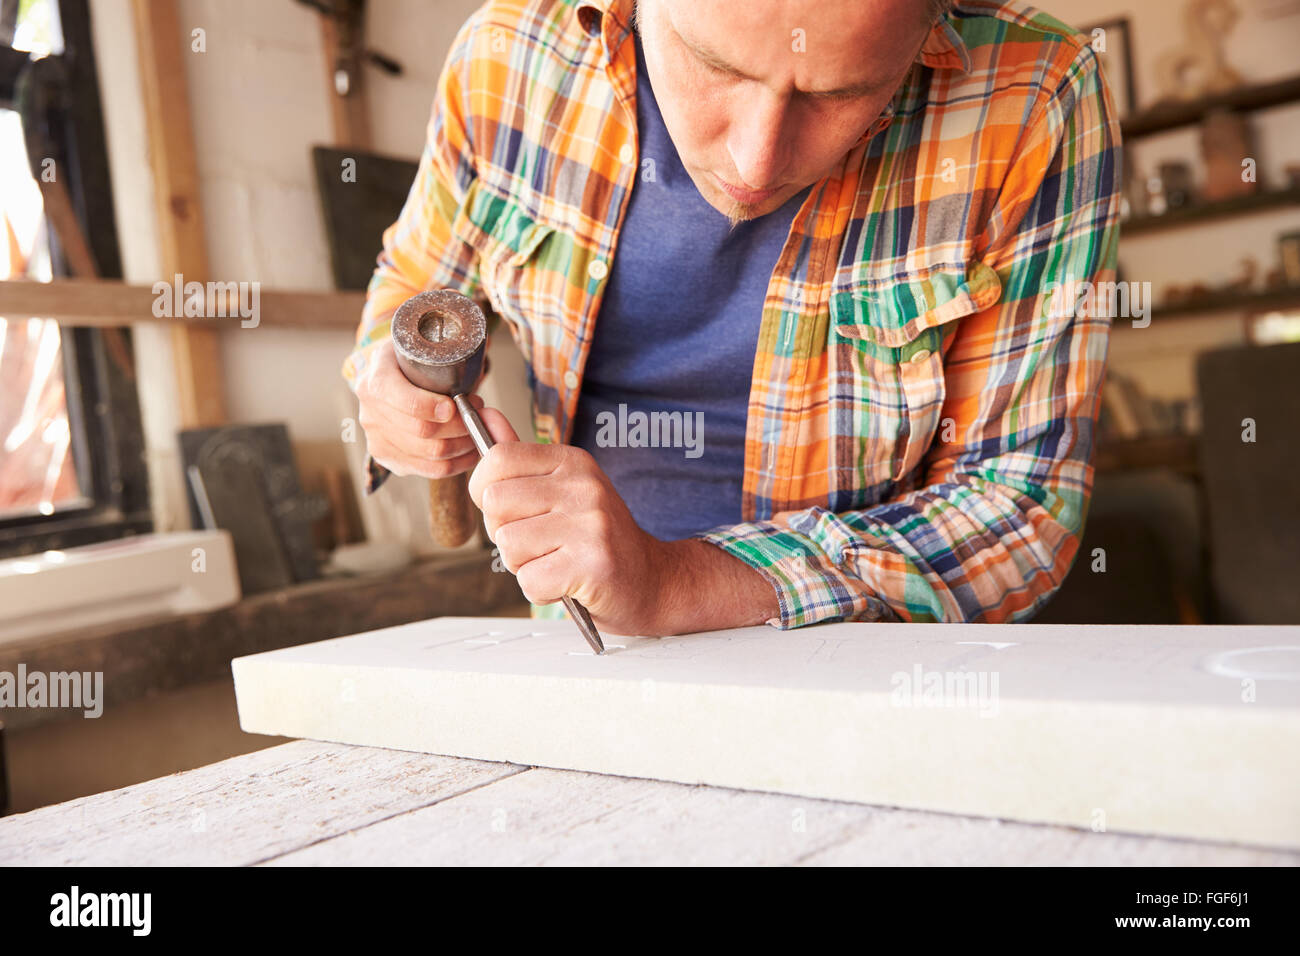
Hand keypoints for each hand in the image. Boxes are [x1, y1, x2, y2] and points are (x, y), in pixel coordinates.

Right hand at [354, 339, 487, 478]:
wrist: (385, 377)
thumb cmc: (408, 361)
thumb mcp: (416, 347)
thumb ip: (441, 352)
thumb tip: (482, 357)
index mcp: (375, 380)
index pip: (403, 401)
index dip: (431, 406)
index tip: (455, 405)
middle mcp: (370, 413)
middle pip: (421, 431)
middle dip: (460, 425)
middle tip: (479, 413)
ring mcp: (377, 439)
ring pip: (429, 453)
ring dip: (463, 444)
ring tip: (478, 429)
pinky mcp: (388, 459)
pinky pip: (429, 470)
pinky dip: (458, 463)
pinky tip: (472, 451)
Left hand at [466, 416, 779, 635]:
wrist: (651, 580)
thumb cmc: (598, 540)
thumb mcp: (565, 491)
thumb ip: (522, 462)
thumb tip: (487, 417)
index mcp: (573, 462)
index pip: (500, 458)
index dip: (484, 489)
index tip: (503, 510)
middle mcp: (583, 486)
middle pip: (495, 503)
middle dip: (503, 533)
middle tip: (538, 544)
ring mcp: (591, 523)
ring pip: (508, 545)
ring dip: (523, 565)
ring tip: (556, 562)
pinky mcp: (593, 564)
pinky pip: (529, 580)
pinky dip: (540, 591)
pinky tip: (565, 583)